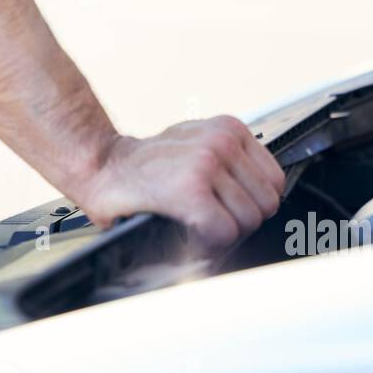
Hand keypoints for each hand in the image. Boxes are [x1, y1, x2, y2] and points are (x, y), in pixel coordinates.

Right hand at [72, 116, 285, 251]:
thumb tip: (261, 203)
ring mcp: (206, 163)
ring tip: (197, 226)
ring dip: (223, 234)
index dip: (252, 203)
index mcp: (228, 129)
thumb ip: (231, 165)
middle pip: (265, 204)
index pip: (273, 181)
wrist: (99, 166)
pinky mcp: (190, 189)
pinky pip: (224, 231)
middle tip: (211, 222)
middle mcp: (221, 141)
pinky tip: (189, 233)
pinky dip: (209, 243)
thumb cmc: (145, 166)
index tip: (229, 210)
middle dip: (240, 222)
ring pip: (248, 220)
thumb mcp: (195, 147)